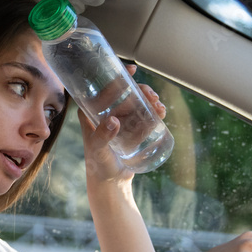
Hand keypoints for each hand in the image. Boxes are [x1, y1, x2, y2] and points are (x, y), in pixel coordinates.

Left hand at [79, 65, 165, 183]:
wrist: (111, 182)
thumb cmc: (98, 165)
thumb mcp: (97, 150)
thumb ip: (101, 136)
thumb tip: (114, 121)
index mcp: (90, 112)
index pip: (103, 87)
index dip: (117, 75)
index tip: (132, 69)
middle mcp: (105, 113)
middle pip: (124, 93)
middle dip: (140, 89)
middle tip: (151, 95)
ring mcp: (120, 121)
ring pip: (136, 103)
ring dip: (148, 100)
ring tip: (158, 105)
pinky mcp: (131, 130)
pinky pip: (143, 116)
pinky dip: (152, 111)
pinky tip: (160, 112)